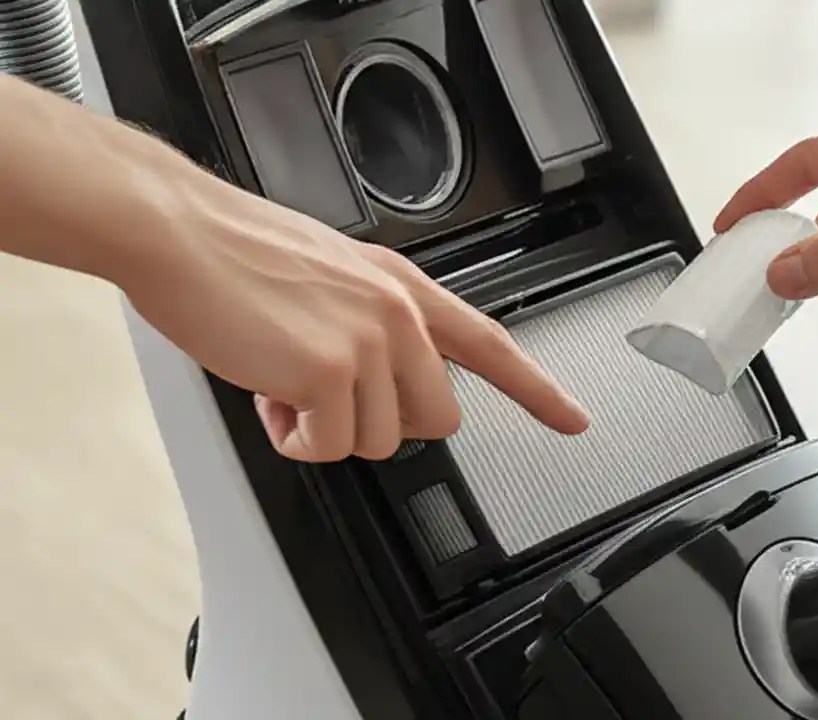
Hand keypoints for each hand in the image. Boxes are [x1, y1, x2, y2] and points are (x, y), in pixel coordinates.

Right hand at [120, 168, 588, 462]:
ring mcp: (371, 342)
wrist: (178, 231)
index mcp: (404, 287)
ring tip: (283, 376)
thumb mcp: (333, 276)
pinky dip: (292, 438)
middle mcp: (400, 313)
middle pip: (434, 420)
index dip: (537, 389)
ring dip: (324, 427)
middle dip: (379, 422)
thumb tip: (381, 386)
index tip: (572, 418)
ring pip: (376, 441)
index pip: (489, 345)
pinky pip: (327, 447)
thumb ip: (376, 325)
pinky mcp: (331, 372)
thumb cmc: (238, 253)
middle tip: (325, 390)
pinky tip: (268, 391)